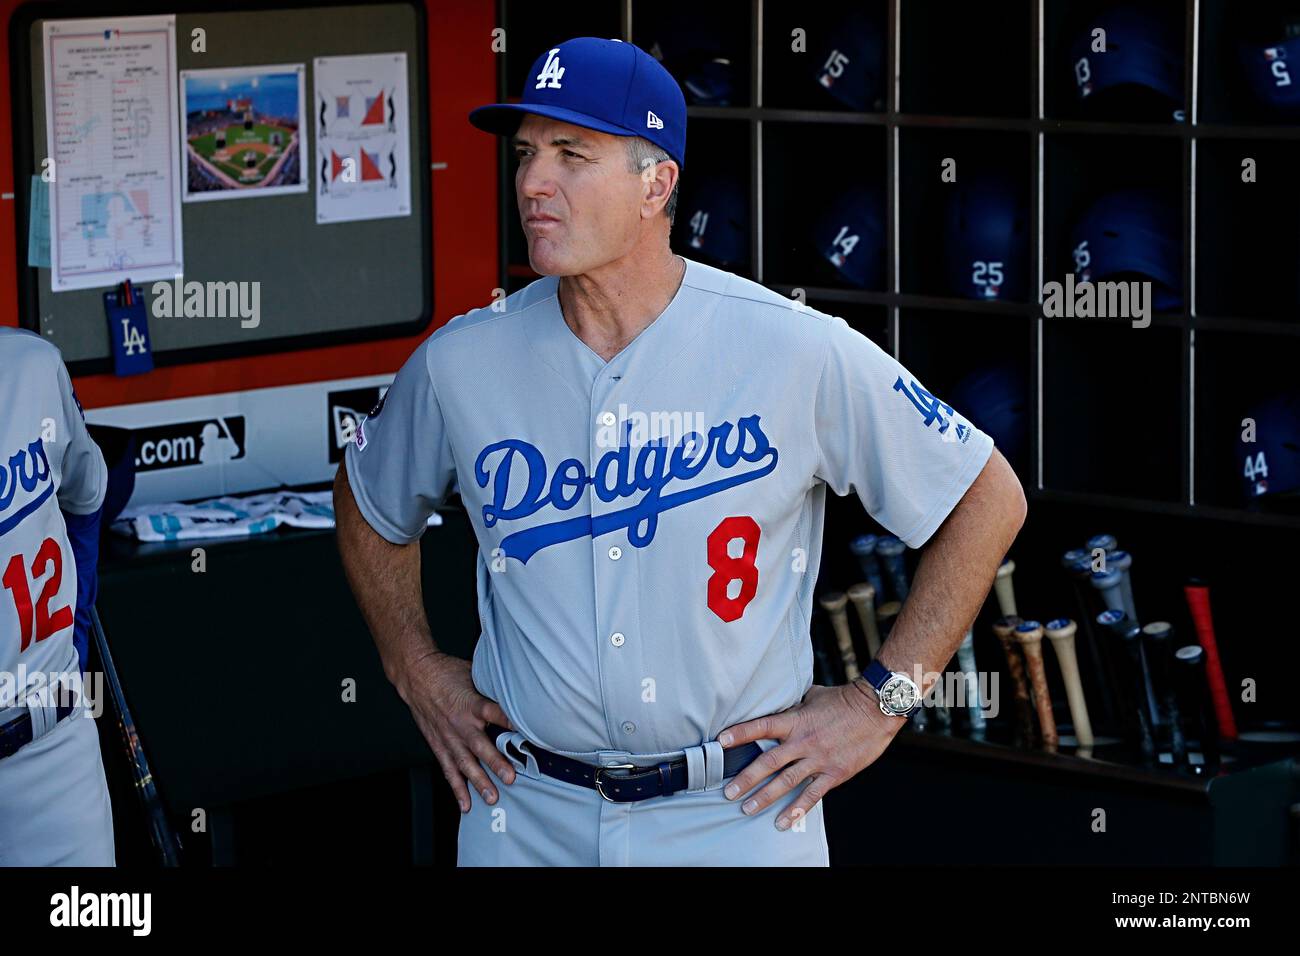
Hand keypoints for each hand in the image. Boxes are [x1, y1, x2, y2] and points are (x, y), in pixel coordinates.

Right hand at [396, 649, 515, 812]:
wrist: (416, 675)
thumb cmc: (447, 672)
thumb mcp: (474, 673)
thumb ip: (492, 688)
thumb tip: (516, 692)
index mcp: (472, 703)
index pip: (496, 714)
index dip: (511, 723)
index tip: (527, 734)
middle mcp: (460, 723)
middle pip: (481, 746)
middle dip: (496, 764)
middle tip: (510, 778)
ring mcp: (448, 737)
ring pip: (465, 764)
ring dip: (478, 782)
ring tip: (491, 798)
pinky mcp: (438, 745)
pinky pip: (448, 769)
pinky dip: (456, 787)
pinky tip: (465, 803)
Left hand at [717, 681, 905, 829]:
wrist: (875, 709)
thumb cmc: (843, 700)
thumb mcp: (812, 696)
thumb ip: (792, 705)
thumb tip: (776, 702)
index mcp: (796, 720)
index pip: (761, 726)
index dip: (739, 734)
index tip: (720, 742)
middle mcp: (803, 741)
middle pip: (768, 762)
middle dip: (746, 778)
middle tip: (728, 792)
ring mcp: (819, 759)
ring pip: (786, 782)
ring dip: (765, 797)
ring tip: (747, 808)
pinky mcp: (835, 773)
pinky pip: (813, 795)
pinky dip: (797, 810)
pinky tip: (784, 821)